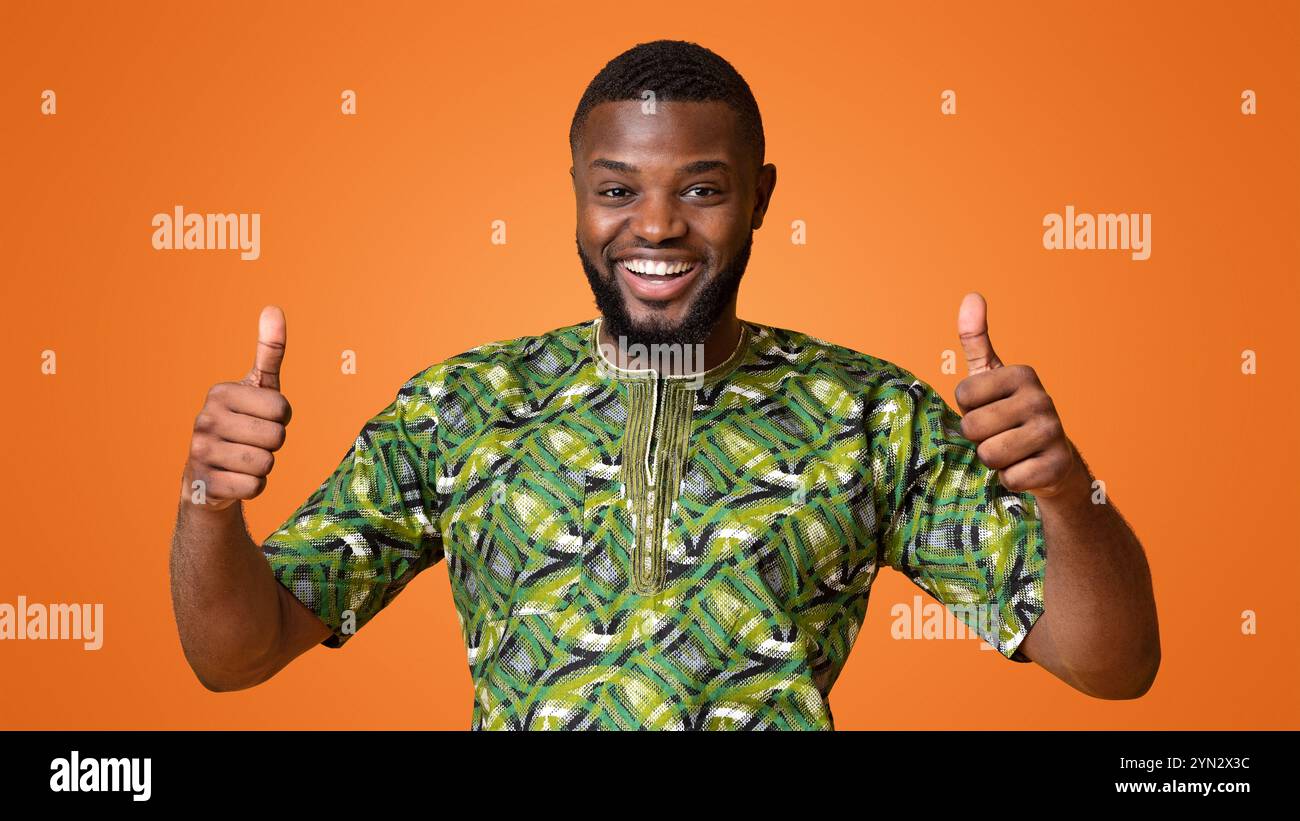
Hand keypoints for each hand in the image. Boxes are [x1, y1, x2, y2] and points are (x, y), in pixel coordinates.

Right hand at [183, 306, 292, 509]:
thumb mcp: (258, 387)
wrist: (209, 474)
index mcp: (220, 393)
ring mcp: (201, 453)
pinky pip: (255, 487)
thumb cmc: (243, 423)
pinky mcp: (205, 484)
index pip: (283, 409)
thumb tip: (273, 309)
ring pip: (267, 464)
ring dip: (265, 466)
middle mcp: (204, 419)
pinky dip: (254, 486)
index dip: (281, 418)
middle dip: (274, 443)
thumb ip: (269, 351)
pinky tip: (236, 479)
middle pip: (277, 437)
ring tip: (244, 459)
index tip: (261, 419)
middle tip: (253, 442)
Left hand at [953, 292, 1080, 498]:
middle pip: (973, 428)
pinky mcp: (1056, 466)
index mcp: (1022, 374)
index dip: (968, 410)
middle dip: (977, 439)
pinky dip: (1010, 480)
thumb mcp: (991, 377)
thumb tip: (971, 296)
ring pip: (989, 455)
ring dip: (993, 461)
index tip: (988, 410)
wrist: (1051, 462)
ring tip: (1010, 452)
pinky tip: (1024, 469)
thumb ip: (976, 339)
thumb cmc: (1009, 415)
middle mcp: (1041, 398)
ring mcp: (1052, 432)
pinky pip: (1010, 478)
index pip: (963, 396)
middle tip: (997, 435)